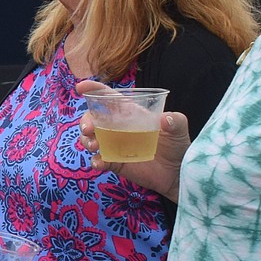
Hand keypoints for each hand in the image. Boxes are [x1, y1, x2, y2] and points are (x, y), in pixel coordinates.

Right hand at [75, 79, 190, 200]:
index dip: (94, 90)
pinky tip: (100, 163)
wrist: (178, 173)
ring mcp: (114, 146)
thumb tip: (165, 119)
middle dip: (85, 120)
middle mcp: (118, 128)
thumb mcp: (180, 129)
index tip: (81, 87)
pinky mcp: (115, 163)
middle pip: (93, 118)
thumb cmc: (178, 146)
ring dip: (86, 140)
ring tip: (94, 145)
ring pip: (90, 138)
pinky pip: (99, 161)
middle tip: (88, 129)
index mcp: (130, 114)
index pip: (109, 98)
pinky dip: (95, 161)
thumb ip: (176, 120)